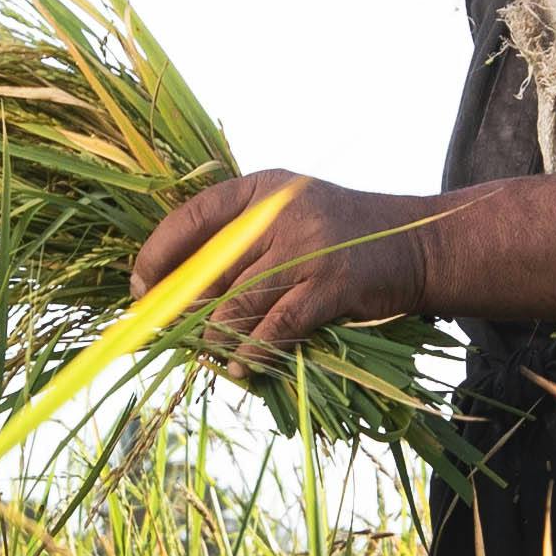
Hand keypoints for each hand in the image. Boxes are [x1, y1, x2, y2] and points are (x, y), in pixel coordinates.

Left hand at [131, 170, 443, 365]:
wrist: (417, 243)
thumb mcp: (289, 215)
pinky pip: (276, 326)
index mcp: (262, 190)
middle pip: (211, 267)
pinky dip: (254, 351)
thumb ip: (242, 240)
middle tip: (168, 333)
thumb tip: (181, 290)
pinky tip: (242, 366)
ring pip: (236, 303)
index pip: (192, 216)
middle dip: (183, 307)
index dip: (158, 254)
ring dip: (216, 337)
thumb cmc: (341, 238)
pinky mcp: (331, 284)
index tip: (139, 287)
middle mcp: (280, 212)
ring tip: (209, 355)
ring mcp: (307, 247)